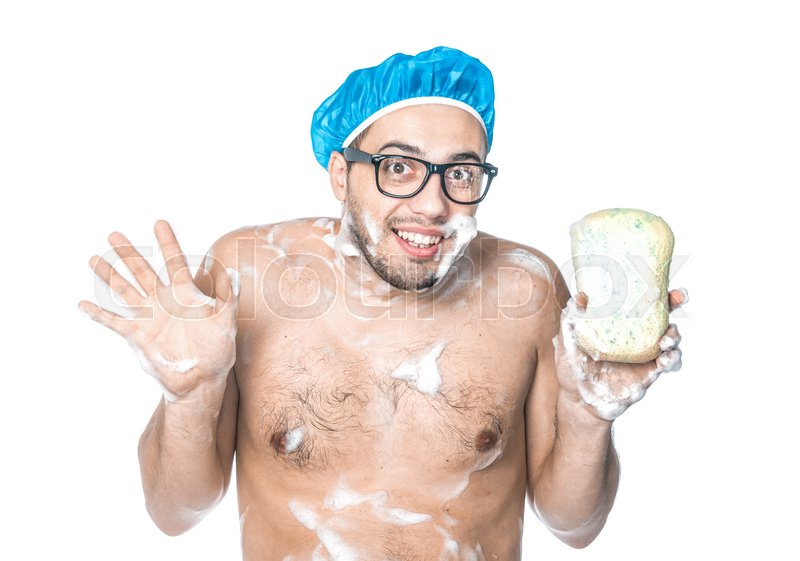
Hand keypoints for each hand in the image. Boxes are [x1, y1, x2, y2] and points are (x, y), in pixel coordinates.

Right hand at [78, 220, 237, 401]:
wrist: (201, 379)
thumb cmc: (218, 349)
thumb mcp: (226, 322)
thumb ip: (228, 298)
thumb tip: (236, 273)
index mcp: (185, 293)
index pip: (174, 262)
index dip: (167, 243)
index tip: (159, 223)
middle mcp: (164, 300)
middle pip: (143, 271)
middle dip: (128, 253)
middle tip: (114, 234)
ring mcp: (149, 316)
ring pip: (125, 290)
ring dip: (109, 276)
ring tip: (94, 259)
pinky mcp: (137, 335)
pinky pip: (115, 322)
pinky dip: (100, 314)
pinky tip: (84, 305)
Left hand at [554, 289, 686, 420]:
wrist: (578, 401)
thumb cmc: (573, 368)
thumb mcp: (567, 342)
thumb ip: (571, 320)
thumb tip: (580, 298)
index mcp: (618, 324)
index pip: (637, 302)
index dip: (648, 288)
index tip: (657, 278)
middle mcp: (635, 337)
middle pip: (661, 314)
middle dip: (674, 303)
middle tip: (678, 297)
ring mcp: (644, 355)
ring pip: (670, 339)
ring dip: (674, 334)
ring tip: (665, 339)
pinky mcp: (648, 373)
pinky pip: (668, 363)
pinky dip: (672, 359)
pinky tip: (664, 359)